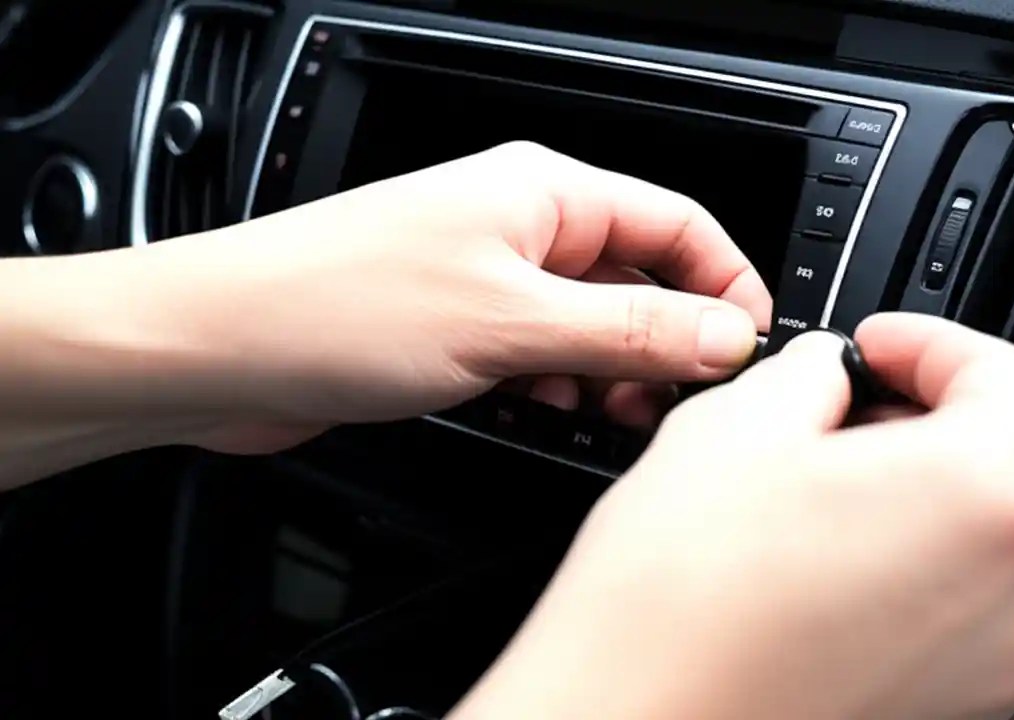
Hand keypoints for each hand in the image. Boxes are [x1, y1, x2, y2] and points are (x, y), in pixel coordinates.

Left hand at [128, 141, 771, 450]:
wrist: (214, 348)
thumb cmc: (334, 304)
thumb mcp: (510, 323)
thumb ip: (632, 330)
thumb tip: (726, 335)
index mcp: (544, 193)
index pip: (678, 224)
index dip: (724, 285)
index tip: (746, 351)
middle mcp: (520, 227)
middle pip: (638, 279)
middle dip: (665, 343)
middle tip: (670, 403)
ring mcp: (487, 278)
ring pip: (590, 323)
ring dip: (610, 371)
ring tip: (604, 413)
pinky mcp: (456, 326)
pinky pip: (539, 353)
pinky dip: (556, 385)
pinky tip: (542, 411)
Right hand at [448, 313, 1013, 719]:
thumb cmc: (677, 607)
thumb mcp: (737, 423)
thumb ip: (814, 370)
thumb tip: (831, 374)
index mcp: (993, 502)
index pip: (1005, 376)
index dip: (926, 343)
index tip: (872, 348)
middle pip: (997, 462)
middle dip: (910, 422)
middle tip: (823, 418)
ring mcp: (998, 671)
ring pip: (969, 537)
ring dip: (901, 496)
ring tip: (800, 500)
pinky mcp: (959, 712)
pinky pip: (949, 608)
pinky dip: (895, 569)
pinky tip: (807, 566)